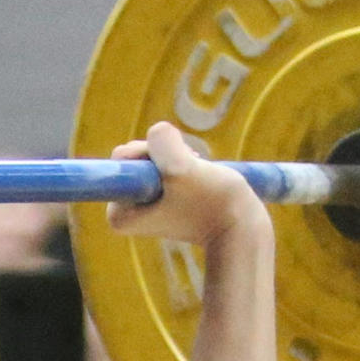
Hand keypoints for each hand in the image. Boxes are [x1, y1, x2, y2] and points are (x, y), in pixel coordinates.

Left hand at [104, 122, 267, 253]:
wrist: (241, 228)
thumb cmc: (212, 202)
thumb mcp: (181, 167)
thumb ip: (160, 141)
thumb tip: (157, 132)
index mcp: (118, 213)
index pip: (124, 156)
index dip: (152, 153)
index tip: (174, 173)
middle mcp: (125, 212)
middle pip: (136, 155)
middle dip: (164, 153)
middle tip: (189, 171)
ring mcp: (143, 206)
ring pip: (153, 156)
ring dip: (177, 156)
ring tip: (197, 174)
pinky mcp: (162, 198)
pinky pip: (166, 162)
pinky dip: (183, 162)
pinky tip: (198, 174)